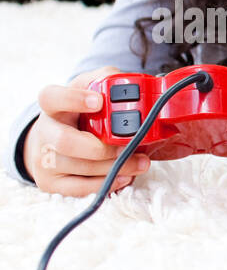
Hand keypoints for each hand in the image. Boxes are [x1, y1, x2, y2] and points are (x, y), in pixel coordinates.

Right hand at [22, 66, 150, 195]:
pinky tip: (125, 176)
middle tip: (130, 145)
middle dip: (102, 147)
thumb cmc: (80, 116)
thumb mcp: (90, 92)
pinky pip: (81, 188)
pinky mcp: (51, 183)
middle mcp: (44, 133)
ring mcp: (44, 160)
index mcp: (53, 107)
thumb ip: (108, 80)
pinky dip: (107, 184)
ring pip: (79, 167)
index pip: (51, 98)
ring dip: (114, 166)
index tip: (98, 101)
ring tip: (140, 162)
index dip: (72, 99)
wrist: (55, 145)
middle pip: (65, 141)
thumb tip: (131, 83)